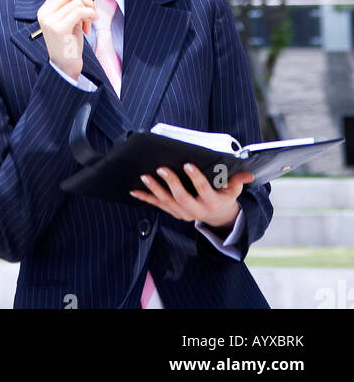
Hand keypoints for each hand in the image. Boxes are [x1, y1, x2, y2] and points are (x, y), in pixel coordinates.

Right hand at [36, 0, 98, 78]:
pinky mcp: (59, 29)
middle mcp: (44, 13)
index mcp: (45, 10)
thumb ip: (72, 6)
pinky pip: (79, 12)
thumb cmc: (69, 43)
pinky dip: (90, 15)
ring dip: (89, 11)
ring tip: (89, 24)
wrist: (65, 66)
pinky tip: (90, 26)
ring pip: (76, 2)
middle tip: (92, 11)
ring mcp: (50, 21)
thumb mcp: (68, 21)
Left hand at [129, 163, 253, 231]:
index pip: (204, 190)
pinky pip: (158, 205)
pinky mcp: (174, 212)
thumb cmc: (224, 195)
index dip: (196, 178)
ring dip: (155, 189)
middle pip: (182, 198)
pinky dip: (145, 198)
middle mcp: (197, 210)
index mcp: (213, 202)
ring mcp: (184, 213)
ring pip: (167, 202)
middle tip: (161, 168)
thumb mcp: (233, 190)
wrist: (217, 217)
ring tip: (145, 175)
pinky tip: (134, 190)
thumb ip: (238, 181)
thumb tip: (248, 174)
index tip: (188, 164)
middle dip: (171, 183)